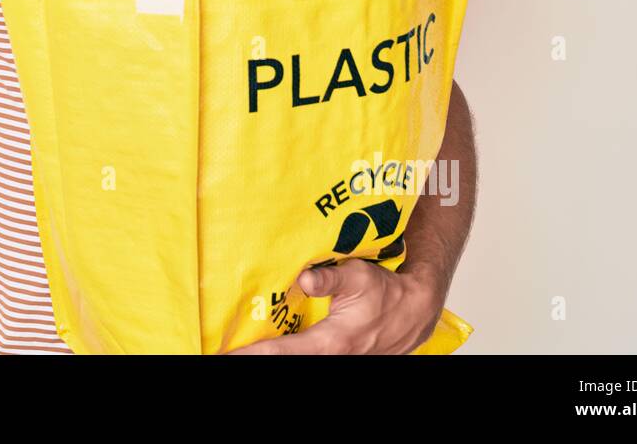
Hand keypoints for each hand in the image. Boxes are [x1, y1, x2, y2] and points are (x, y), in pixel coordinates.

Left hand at [225, 259, 446, 354]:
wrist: (415, 310)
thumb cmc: (387, 291)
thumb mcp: (359, 277)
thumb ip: (331, 278)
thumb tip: (305, 278)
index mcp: (333, 341)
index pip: (284, 351)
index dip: (254, 353)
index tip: (226, 355)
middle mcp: (332, 357)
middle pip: (286, 360)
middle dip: (254, 356)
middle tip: (221, 352)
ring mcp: (337, 360)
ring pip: (297, 359)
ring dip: (269, 353)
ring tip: (238, 349)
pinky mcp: (338, 356)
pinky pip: (307, 355)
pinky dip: (287, 351)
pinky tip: (266, 346)